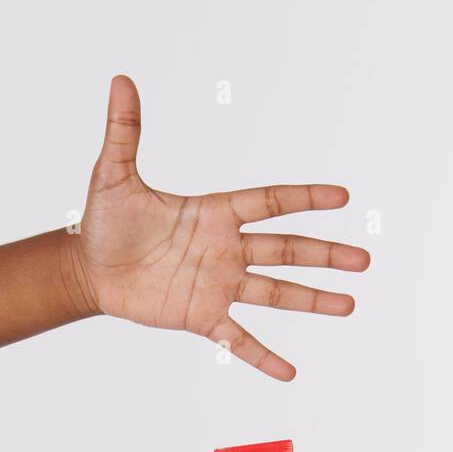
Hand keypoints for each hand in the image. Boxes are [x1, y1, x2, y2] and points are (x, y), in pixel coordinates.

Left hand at [70, 76, 369, 379]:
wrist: (88, 270)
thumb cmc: (103, 220)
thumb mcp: (114, 174)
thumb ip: (125, 130)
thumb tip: (120, 80)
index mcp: (214, 213)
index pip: (269, 202)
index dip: (304, 198)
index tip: (341, 197)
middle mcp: (225, 249)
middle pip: (286, 251)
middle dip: (325, 255)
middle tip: (364, 261)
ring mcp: (217, 285)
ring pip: (274, 293)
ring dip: (312, 300)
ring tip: (349, 304)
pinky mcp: (201, 317)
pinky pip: (238, 340)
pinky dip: (263, 358)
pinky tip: (290, 372)